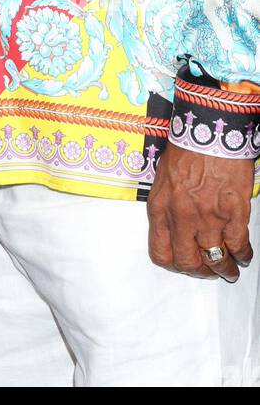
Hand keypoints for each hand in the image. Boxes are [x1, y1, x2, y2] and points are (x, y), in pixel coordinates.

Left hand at [147, 143, 254, 281]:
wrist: (208, 132)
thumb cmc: (185, 150)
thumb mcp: (162, 180)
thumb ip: (165, 207)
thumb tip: (173, 229)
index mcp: (160, 209)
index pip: (161, 253)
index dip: (174, 264)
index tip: (184, 265)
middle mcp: (181, 218)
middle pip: (188, 262)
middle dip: (200, 272)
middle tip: (209, 271)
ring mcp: (208, 218)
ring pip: (215, 259)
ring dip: (224, 269)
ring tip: (231, 270)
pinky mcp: (232, 213)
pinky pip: (238, 245)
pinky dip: (243, 255)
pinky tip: (244, 255)